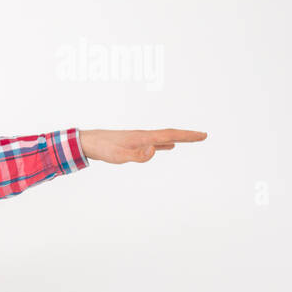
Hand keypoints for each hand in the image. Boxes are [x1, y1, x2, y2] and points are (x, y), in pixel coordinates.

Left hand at [78, 128, 206, 163]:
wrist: (88, 141)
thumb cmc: (103, 149)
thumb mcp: (120, 156)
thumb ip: (138, 155)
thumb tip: (155, 150)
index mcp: (144, 138)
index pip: (170, 135)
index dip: (187, 135)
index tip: (203, 135)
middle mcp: (143, 136)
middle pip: (169, 135)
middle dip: (187, 136)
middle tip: (203, 136)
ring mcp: (139, 139)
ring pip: (163, 138)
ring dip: (177, 138)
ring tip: (189, 139)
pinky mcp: (132, 143)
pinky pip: (153, 143)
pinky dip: (163, 144)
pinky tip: (165, 147)